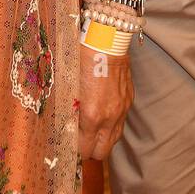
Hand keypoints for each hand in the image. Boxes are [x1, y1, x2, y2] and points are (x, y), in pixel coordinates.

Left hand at [78, 42, 133, 161]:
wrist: (105, 41)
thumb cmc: (81, 60)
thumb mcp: (68, 88)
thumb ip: (68, 111)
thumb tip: (65, 125)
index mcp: (92, 116)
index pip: (85, 149)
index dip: (76, 148)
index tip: (70, 140)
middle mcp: (110, 117)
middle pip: (103, 152)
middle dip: (91, 149)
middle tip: (81, 138)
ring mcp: (122, 109)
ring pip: (115, 139)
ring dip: (103, 138)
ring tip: (93, 129)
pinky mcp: (129, 100)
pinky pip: (121, 122)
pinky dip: (112, 123)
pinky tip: (103, 113)